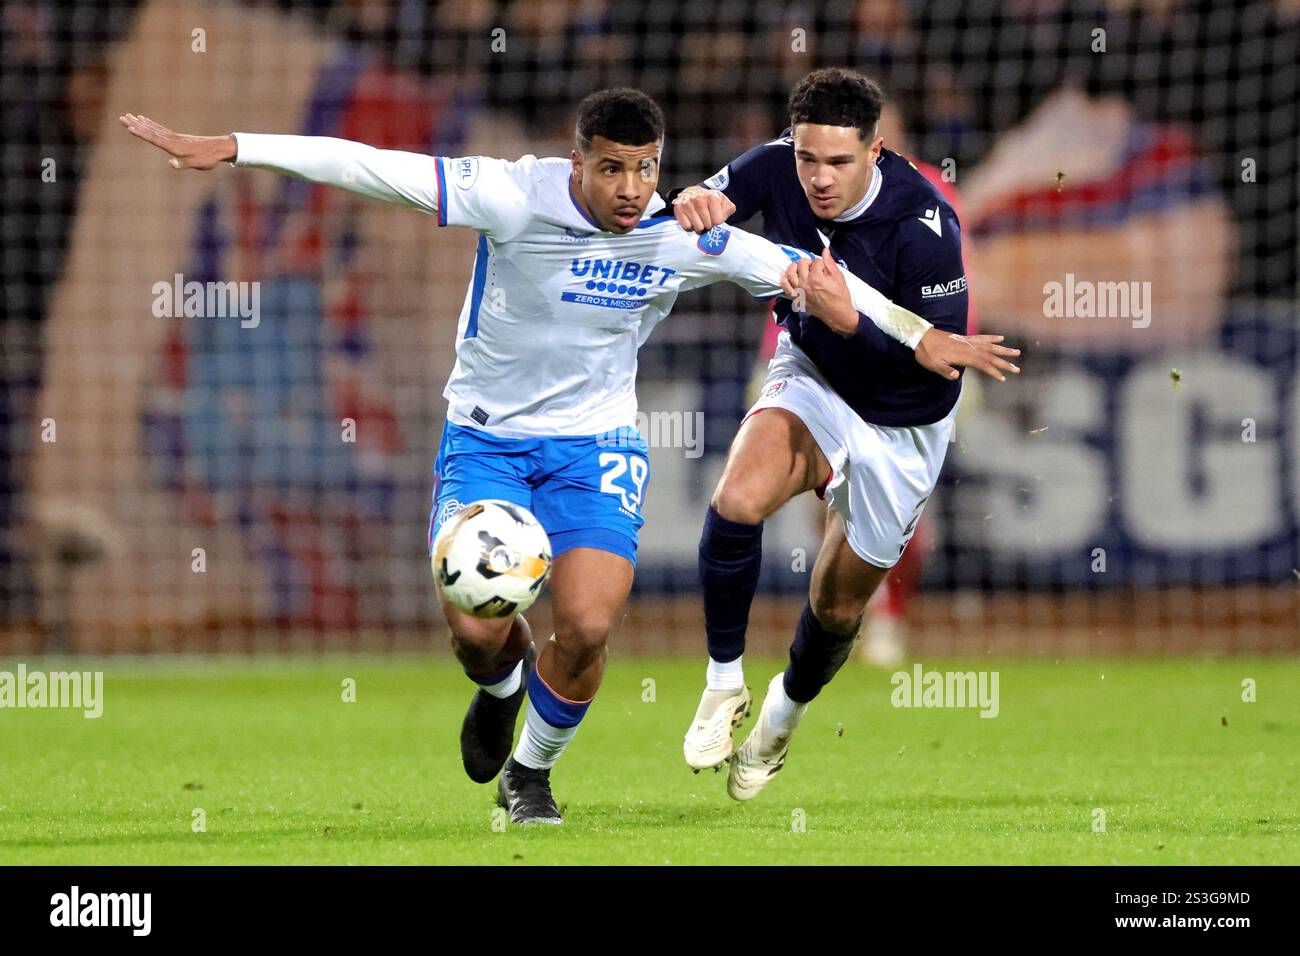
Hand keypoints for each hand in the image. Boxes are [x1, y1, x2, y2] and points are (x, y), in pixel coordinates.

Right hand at [119, 113, 236, 169]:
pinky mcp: (177, 137)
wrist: (218, 148)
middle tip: (122, 117)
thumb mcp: (197, 164)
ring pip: (153, 128)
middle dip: (136, 124)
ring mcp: (174, 137)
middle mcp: (172, 139)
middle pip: (150, 130)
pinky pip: (160, 129)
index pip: (154, 138)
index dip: (141, 133)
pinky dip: (151, 124)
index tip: (129, 127)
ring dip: (140, 122)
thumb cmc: (208, 158)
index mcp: (174, 146)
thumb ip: (183, 164)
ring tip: (129, 116)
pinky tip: (145, 120)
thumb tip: (171, 163)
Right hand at [672, 185, 735, 232]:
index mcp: (712, 197)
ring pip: (698, 228)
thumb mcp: (722, 201)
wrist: (692, 192)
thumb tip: (724, 219)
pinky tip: (690, 218)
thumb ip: (728, 209)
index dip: (716, 223)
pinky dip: (689, 225)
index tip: (714, 218)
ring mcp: (688, 204)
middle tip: (705, 218)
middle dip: (708, 225)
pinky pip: (687, 227)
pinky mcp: (678, 209)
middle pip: (707, 226)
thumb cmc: (709, 200)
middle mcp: (699, 199)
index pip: (717, 221)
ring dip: (699, 226)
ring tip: (699, 219)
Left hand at [779, 247, 857, 335]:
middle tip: (813, 267)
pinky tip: (787, 275)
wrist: (837, 314)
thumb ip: (830, 263)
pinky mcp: (796, 298)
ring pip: (790, 272)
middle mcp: (805, 283)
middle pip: (801, 264)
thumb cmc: (840, 296)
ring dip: (794, 267)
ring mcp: (799, 291)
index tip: (824, 268)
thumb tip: (825, 250)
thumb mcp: (839, 278)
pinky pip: (785, 287)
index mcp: (817, 277)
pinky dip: (784, 279)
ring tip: (800, 268)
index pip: (815, 261)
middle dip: (808, 262)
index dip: (820, 263)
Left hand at [915, 330, 1021, 381]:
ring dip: (1003, 350)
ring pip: (989, 346)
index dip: (993, 371)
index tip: (1002, 378)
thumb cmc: (927, 353)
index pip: (982, 364)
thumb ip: (946, 371)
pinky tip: (1001, 338)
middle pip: (990, 355)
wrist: (921, 337)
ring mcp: (967, 341)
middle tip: (1017, 369)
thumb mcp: (933, 366)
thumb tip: (957, 375)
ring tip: (1016, 352)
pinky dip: (992, 338)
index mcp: (962, 355)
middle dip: (1004, 363)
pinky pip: (982, 337)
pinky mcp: (965, 338)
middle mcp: (968, 347)